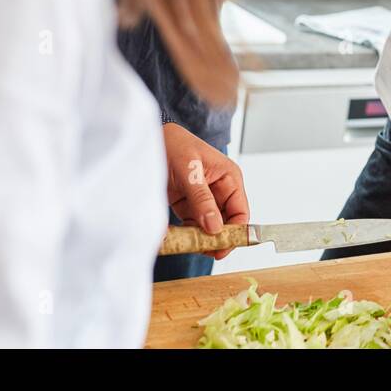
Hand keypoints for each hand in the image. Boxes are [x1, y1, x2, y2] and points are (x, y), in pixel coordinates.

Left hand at [163, 123, 249, 259]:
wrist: (150, 139)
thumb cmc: (174, 144)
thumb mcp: (190, 171)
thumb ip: (202, 200)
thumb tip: (215, 227)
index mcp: (229, 178)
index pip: (240, 211)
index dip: (235, 232)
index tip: (221, 248)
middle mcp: (220, 190)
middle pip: (226, 222)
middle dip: (216, 238)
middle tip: (204, 251)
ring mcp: (204, 198)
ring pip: (209, 227)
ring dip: (200, 238)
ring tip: (188, 245)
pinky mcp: (187, 204)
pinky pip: (191, 225)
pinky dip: (186, 234)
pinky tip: (179, 238)